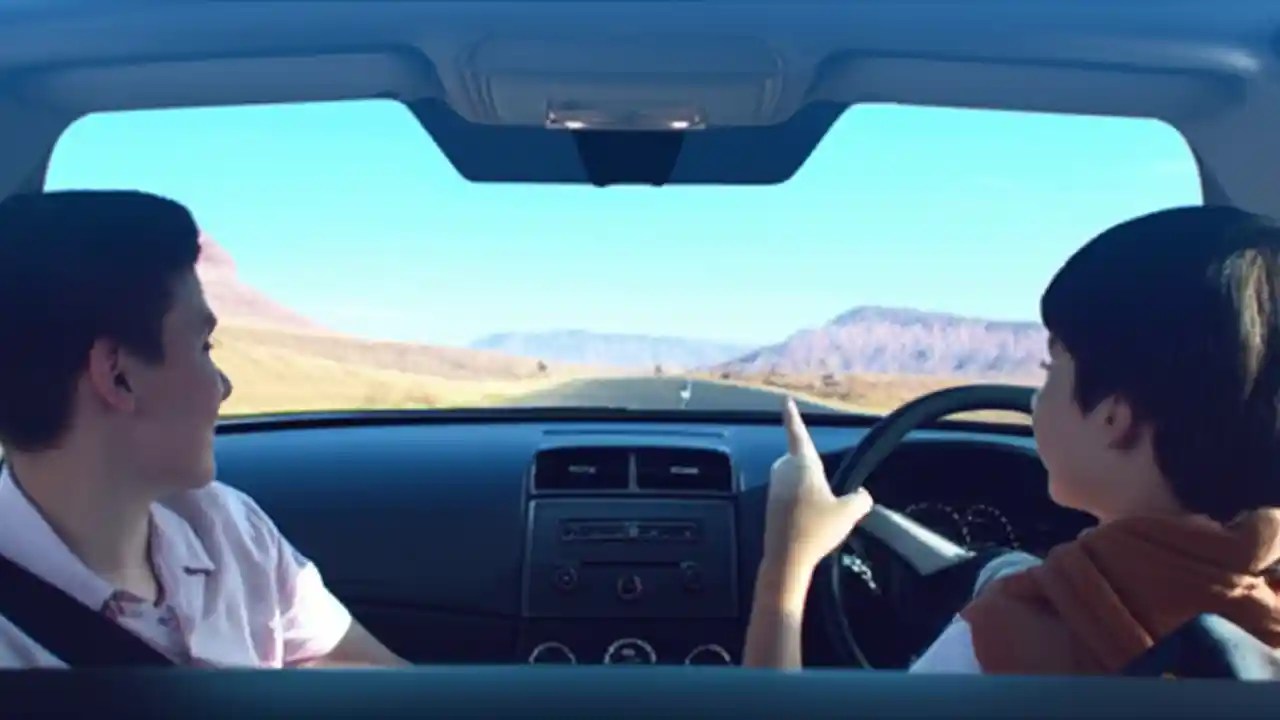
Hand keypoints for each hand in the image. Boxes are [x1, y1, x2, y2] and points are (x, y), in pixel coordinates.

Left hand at [762, 397, 873, 574]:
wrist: (787, 558)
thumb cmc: (817, 530)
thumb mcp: (849, 513)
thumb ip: (861, 499)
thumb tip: (862, 495)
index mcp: (803, 464)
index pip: (797, 434)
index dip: (793, 416)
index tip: (785, 401)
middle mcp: (784, 470)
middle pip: (802, 461)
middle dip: (813, 471)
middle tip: (826, 498)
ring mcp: (775, 487)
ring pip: (796, 479)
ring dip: (807, 489)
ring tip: (819, 514)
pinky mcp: (771, 503)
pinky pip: (790, 494)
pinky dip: (800, 503)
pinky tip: (809, 522)